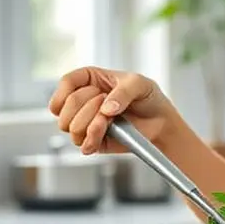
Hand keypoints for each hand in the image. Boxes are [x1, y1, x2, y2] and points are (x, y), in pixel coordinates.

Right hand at [47, 66, 178, 154]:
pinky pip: (81, 143)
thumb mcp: (138, 84)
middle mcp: (83, 101)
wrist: (160, 122)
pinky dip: (93, 137)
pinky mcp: (92, 140)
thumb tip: (106, 108)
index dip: (69, 89)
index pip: (66, 82)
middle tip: (106, 102)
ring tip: (109, 117)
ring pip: (69, 126)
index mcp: (90, 80)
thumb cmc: (148, 97)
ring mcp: (86, 122)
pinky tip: (107, 130)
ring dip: (90, 122)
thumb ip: (122, 92)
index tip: (87, 93)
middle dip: (87, 106)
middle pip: (64, 107)